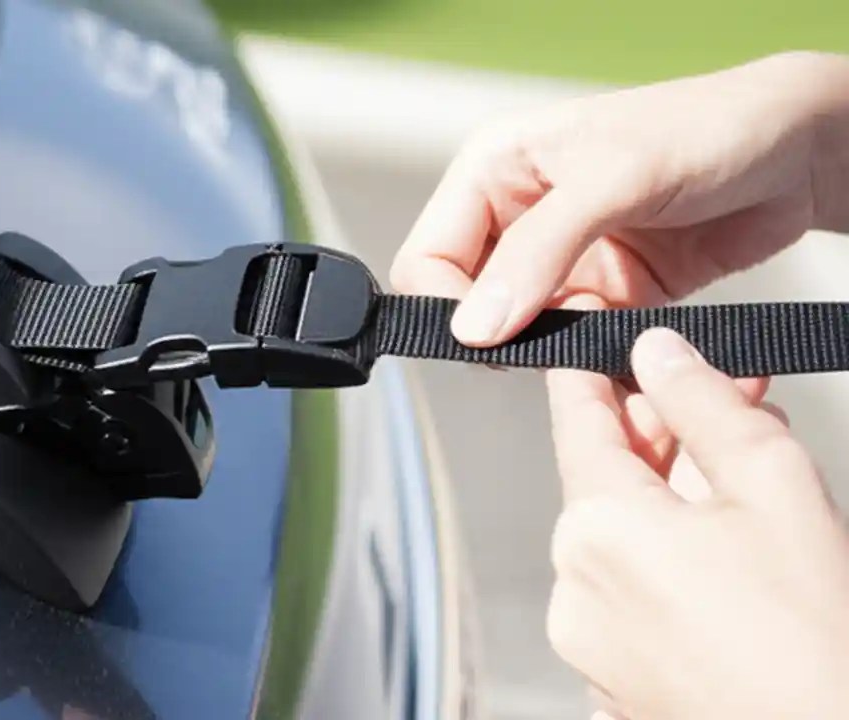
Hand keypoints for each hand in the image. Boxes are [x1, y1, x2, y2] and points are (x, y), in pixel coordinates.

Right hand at [390, 51, 848, 346]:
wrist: (801, 152)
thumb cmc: (709, 130)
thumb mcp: (613, 180)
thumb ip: (537, 253)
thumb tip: (474, 327)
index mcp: (494, 169)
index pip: (427, 257)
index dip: (446, 306)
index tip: (487, 341)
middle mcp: (515, 216)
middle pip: (464, 302)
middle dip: (496, 334)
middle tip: (540, 349)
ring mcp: (559, 260)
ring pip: (517, 332)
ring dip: (547, 352)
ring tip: (591, 345)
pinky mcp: (603, 295)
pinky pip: (572, 346)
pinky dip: (588, 361)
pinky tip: (618, 356)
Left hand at [547, 328, 848, 719]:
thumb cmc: (818, 640)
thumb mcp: (775, 487)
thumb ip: (705, 406)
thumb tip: (656, 352)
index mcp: (597, 529)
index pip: (576, 420)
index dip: (590, 371)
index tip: (596, 337)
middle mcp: (573, 588)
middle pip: (605, 481)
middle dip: (663, 437)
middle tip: (731, 406)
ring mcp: (587, 645)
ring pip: (620, 540)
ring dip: (670, 504)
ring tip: (748, 493)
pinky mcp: (612, 683)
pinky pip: (629, 599)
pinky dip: (666, 567)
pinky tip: (727, 563)